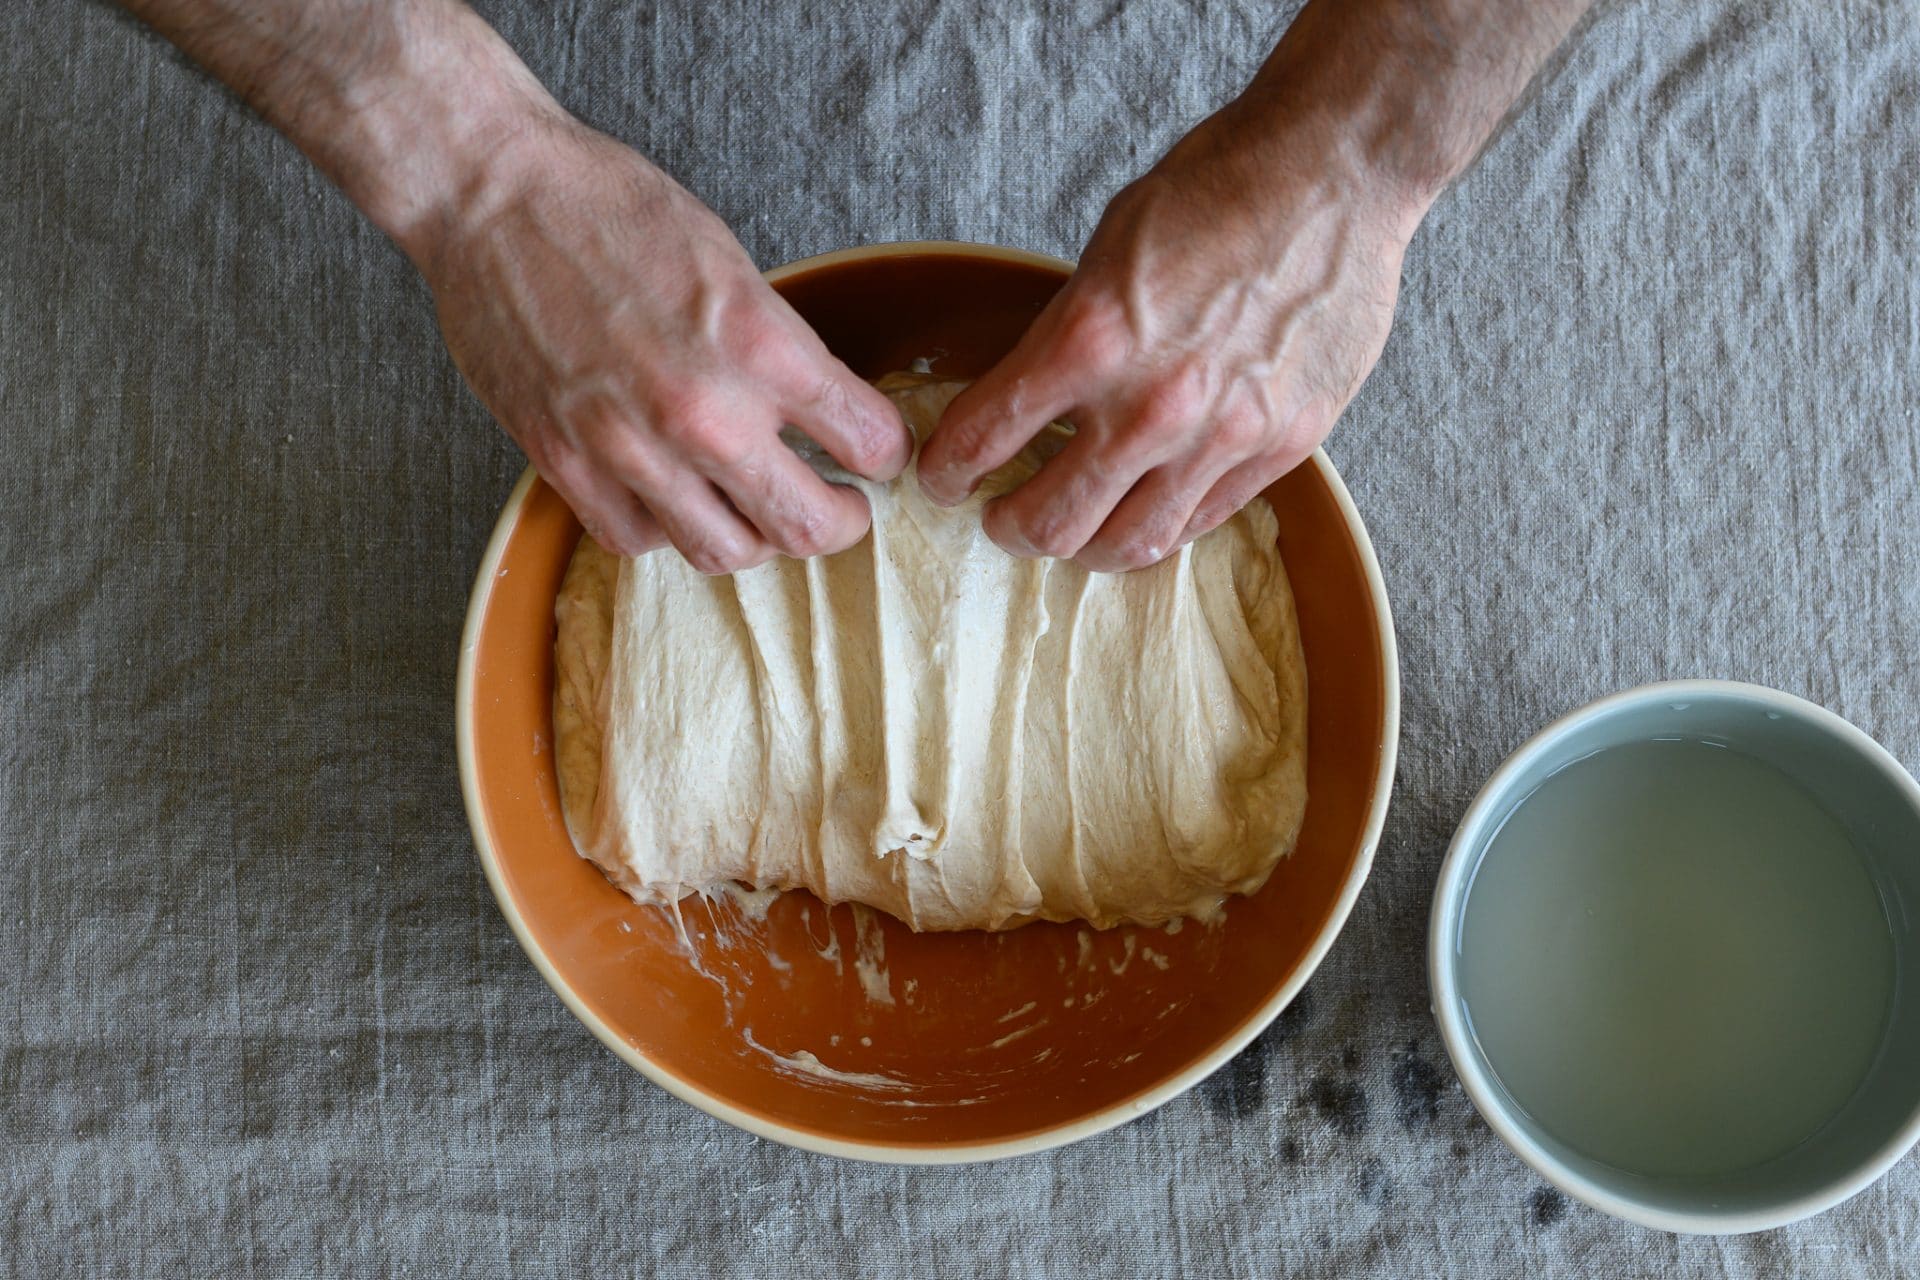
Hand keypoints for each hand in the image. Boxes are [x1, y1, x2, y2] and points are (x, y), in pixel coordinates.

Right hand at [416, 121, 908, 568]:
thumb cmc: (608, 208)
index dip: (885, 451)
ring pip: (727, 551)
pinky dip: (668, 530)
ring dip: (759, 537)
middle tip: (845, 507)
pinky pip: (639, 541)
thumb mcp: (730, 262)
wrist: (491, 195)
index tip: (878, 452)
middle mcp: (702, 411)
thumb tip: (818, 408)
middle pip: (808, 526)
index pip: (867, 440)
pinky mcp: (565, 465)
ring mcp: (630, 448)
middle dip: (843, 521)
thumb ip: (777, 347)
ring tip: (763, 510)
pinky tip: (678, 500)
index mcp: (758, 345)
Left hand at [918, 108, 1417, 571]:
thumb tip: (1032, 393)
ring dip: (1080, 548)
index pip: (985, 437)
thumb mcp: (1107, 248)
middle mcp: (1152, 404)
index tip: (943, 476)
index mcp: (1090, 339)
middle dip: (1008, 526)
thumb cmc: (1217, 190)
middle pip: (1051, 521)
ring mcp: (1222, 436)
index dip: (948, 468)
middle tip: (999, 517)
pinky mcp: (1281, 447)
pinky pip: (1200, 521)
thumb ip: (1069, 333)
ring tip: (1067, 533)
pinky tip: (1138, 513)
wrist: (1334, 172)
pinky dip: (1156, 527)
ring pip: (1128, 544)